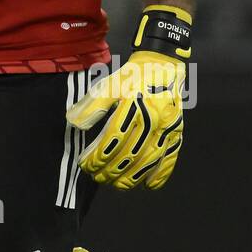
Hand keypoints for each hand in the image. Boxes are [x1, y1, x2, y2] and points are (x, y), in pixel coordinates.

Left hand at [66, 5, 191, 190]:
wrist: (162, 65)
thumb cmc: (132, 76)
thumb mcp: (109, 83)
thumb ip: (92, 105)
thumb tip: (73, 123)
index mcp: (133, 105)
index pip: (113, 138)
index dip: (98, 155)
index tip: (86, 164)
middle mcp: (152, 118)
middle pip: (130, 152)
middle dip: (111, 169)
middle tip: (97, 177)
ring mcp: (167, 127)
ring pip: (149, 159)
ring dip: (132, 176)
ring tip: (117, 185)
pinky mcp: (177, 131)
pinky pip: (171, 156)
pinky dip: (161, 174)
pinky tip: (148, 185)